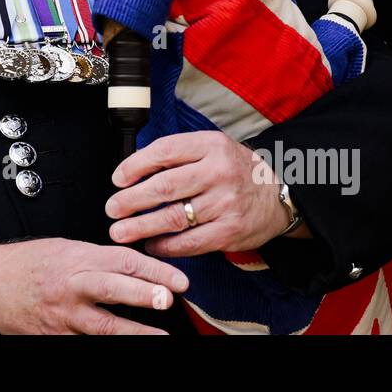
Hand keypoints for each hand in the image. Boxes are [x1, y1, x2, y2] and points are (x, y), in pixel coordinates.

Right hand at [0, 237, 189, 333]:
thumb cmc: (25, 264)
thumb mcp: (63, 247)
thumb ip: (97, 257)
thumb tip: (133, 266)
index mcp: (76, 258)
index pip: (122, 260)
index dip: (154, 270)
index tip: (178, 278)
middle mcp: (72, 286)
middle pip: (114, 288)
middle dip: (144, 293)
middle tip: (170, 298)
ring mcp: (65, 315)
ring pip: (105, 325)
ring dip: (136, 331)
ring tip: (161, 338)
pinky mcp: (57, 336)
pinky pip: (88, 342)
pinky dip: (110, 343)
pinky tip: (128, 344)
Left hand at [106, 131, 293, 257]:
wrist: (279, 192)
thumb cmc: (236, 169)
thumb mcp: (212, 147)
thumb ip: (180, 154)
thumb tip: (134, 169)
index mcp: (210, 145)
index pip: (164, 151)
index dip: (135, 166)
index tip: (117, 179)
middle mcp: (218, 172)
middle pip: (164, 186)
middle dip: (131, 200)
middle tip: (111, 209)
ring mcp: (225, 203)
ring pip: (173, 217)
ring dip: (141, 226)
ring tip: (121, 231)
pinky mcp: (230, 231)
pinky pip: (190, 242)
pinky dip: (166, 246)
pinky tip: (151, 245)